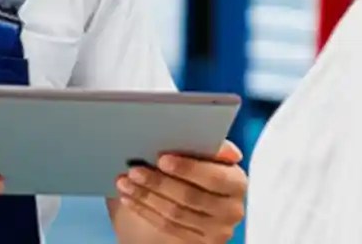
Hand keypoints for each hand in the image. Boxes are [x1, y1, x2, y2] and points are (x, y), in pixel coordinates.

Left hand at [115, 141, 246, 242]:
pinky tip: (128, 198)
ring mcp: (217, 229)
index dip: (188, 168)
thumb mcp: (199, 155)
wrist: (188, 202)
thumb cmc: (193, 171)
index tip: (162, 158)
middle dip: (159, 182)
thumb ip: (196, 144)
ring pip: (176, 212)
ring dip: (146, 196)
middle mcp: (232, 208)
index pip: (215, 176)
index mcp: (236, 180)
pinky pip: (168, 226)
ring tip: (125, 181)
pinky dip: (144, 210)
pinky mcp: (201, 242)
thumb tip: (173, 128)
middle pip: (191, 196)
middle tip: (134, 169)